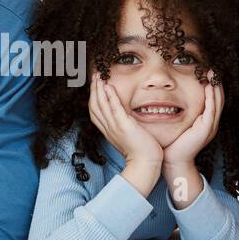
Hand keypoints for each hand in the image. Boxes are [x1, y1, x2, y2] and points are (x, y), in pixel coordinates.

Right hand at [88, 74, 162, 193]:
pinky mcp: (124, 126)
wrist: (145, 164)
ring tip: (98, 76)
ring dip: (98, 89)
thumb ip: (124, 126)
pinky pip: (113, 108)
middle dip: (93, 90)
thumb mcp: (128, 136)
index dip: (93, 97)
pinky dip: (109, 96)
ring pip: (100, 105)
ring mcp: (114, 127)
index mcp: (108, 131)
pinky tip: (108, 86)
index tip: (95, 85)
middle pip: (93, 106)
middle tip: (94, 75)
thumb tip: (126, 117)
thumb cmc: (141, 152)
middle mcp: (108, 128)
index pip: (95, 112)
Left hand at [160, 74, 221, 208]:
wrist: (173, 161)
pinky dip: (211, 97)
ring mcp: (210, 126)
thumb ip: (175, 111)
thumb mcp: (176, 123)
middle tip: (212, 68)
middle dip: (216, 83)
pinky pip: (211, 110)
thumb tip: (164, 97)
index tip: (206, 71)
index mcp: (205, 121)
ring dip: (216, 87)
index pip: (212, 99)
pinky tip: (208, 86)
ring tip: (213, 74)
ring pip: (217, 102)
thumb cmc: (171, 143)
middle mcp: (210, 123)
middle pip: (218, 98)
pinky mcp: (206, 129)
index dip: (211, 85)